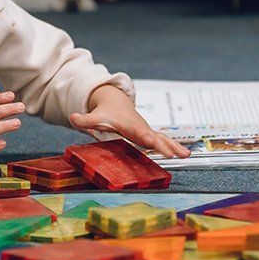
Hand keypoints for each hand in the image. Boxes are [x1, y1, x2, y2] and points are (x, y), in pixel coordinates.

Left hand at [70, 84, 189, 159]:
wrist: (116, 104)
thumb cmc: (106, 114)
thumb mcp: (95, 118)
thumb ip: (84, 120)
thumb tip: (72, 117)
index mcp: (129, 126)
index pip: (139, 133)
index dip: (146, 138)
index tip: (153, 142)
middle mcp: (141, 129)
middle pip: (155, 137)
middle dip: (165, 145)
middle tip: (176, 154)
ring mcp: (147, 132)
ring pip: (163, 139)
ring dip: (175, 146)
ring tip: (186, 155)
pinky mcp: (150, 136)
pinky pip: (164, 142)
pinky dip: (174, 147)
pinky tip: (184, 154)